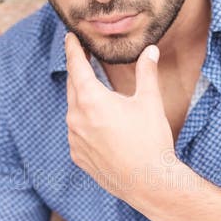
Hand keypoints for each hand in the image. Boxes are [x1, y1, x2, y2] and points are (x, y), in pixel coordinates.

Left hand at [64, 31, 177, 205]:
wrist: (148, 182)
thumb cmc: (150, 140)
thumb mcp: (149, 101)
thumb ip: (146, 72)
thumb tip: (151, 50)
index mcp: (91, 100)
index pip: (76, 66)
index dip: (73, 49)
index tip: (69, 37)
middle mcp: (76, 118)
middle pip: (73, 87)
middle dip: (78, 71)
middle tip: (83, 57)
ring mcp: (74, 139)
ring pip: (74, 111)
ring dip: (82, 99)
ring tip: (95, 92)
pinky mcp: (78, 156)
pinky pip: (76, 132)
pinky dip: (84, 123)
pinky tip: (100, 124)